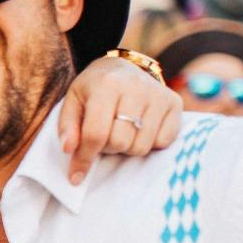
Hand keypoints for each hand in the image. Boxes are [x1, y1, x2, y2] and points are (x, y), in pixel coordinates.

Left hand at [59, 55, 182, 184]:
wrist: (122, 67)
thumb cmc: (93, 89)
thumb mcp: (73, 101)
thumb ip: (67, 126)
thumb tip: (69, 150)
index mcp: (106, 85)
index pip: (96, 133)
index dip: (84, 158)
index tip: (76, 175)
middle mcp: (136, 87)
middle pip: (120, 142)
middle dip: (107, 148)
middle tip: (104, 137)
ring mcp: (159, 95)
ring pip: (141, 146)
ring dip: (127, 148)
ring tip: (121, 132)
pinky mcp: (175, 103)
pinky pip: (163, 142)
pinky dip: (149, 143)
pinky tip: (140, 130)